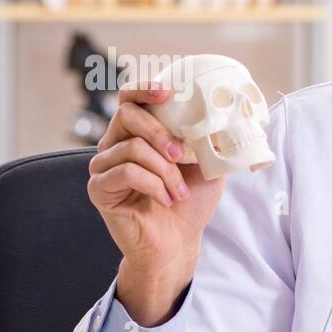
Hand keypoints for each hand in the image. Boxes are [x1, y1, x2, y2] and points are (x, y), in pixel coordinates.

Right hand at [88, 82, 226, 325]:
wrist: (179, 242)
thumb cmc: (190, 203)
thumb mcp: (208, 164)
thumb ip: (210, 138)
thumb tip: (232, 115)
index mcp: (137, 133)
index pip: (129, 98)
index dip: (144, 89)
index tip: (167, 93)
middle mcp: (114, 144)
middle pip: (127, 115)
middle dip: (160, 132)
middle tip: (182, 156)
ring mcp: (103, 166)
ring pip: (132, 147)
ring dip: (165, 170)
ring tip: (179, 192)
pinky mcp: (99, 189)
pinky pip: (126, 172)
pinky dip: (154, 185)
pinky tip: (165, 199)